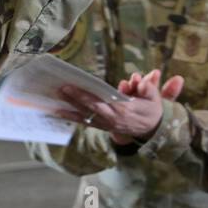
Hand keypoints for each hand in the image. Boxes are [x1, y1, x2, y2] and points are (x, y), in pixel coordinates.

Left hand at [55, 69, 184, 143]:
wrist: (153, 130)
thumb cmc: (151, 109)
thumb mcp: (154, 97)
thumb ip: (147, 87)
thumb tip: (136, 78)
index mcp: (123, 110)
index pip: (101, 101)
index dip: (85, 95)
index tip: (73, 85)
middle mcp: (112, 119)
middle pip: (89, 109)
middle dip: (74, 99)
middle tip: (60, 88)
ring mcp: (106, 125)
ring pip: (85, 117)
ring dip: (69, 111)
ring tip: (53, 104)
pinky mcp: (103, 127)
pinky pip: (86, 122)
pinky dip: (73, 118)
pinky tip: (60, 113)